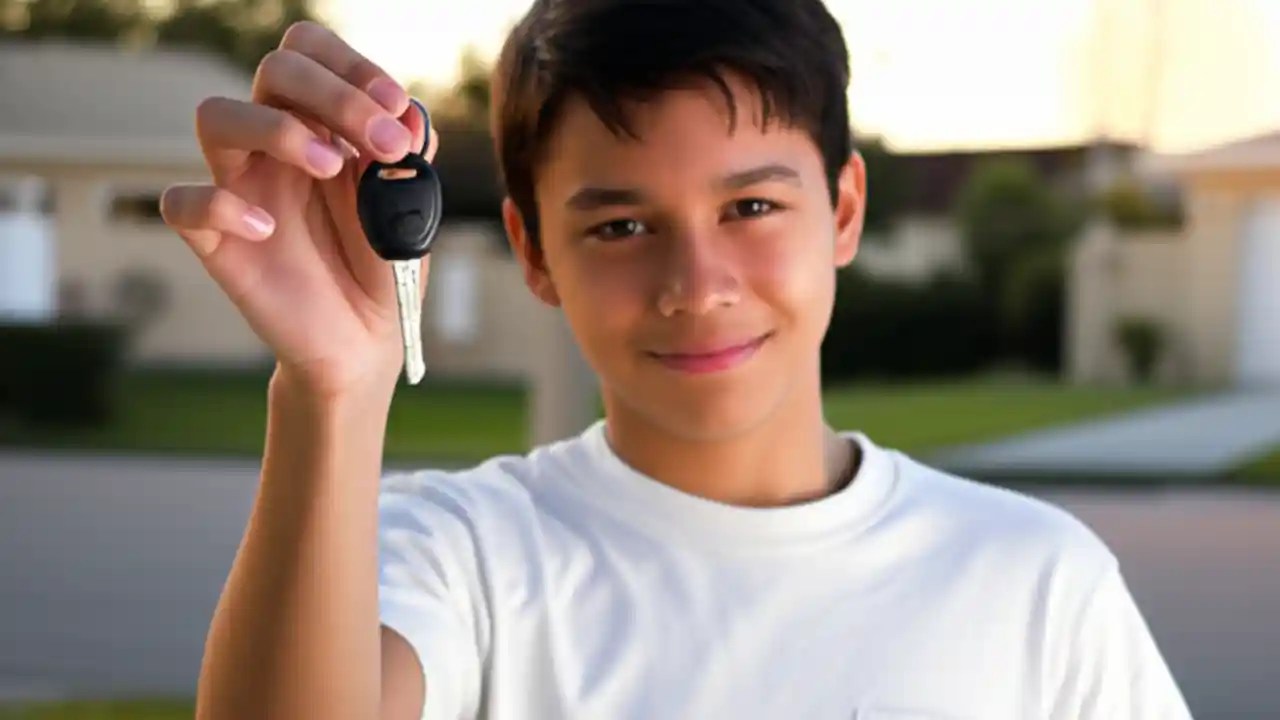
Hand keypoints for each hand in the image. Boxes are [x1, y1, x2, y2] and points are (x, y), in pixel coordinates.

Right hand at [160, 21, 437, 397]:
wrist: (366, 342)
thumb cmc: (383, 267)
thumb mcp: (408, 209)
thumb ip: (408, 159)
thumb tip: (411, 117)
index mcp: (322, 126)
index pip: (311, 55)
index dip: (351, 66)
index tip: (396, 106)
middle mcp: (276, 147)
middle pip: (274, 71)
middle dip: (335, 95)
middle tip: (385, 144)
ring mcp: (242, 189)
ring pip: (215, 115)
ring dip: (278, 129)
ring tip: (328, 167)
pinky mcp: (217, 242)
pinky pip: (182, 202)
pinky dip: (221, 206)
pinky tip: (269, 229)